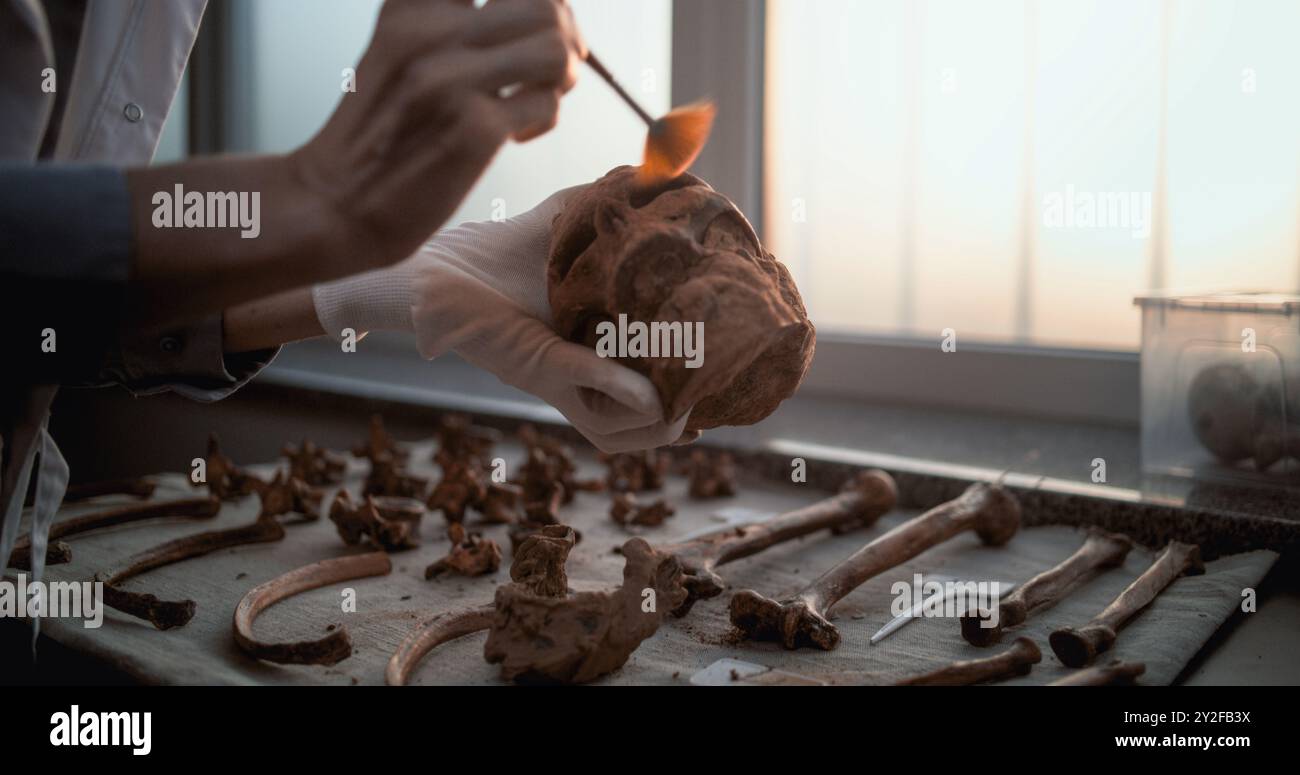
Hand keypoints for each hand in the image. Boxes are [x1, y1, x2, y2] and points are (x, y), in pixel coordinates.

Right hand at [293, 0, 584, 273]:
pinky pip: (546, 104)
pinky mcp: (475, 127)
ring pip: (554, 49)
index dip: (535, 1)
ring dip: (562, 76)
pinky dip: (541, 120)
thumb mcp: (402, 51)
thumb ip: (453, 24)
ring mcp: (453, 79)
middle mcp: (432, 33)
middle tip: (556, 66)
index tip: (532, 23)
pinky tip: (512, 135)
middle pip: (544, 4)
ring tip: (538, 96)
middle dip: (566, 35)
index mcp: (412, 6)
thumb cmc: (383, 131)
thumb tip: (544, 12)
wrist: (336, 200)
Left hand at [313, 189, 693, 452]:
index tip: (727, 386)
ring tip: (685, 415)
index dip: (691, 398)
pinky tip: (650, 393)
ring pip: (618, 434)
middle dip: (683, 422)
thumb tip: (662, 165)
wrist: (437, 267)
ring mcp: (560, 380)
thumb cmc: (499, 249)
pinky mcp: (539, 367)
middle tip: (712, 412)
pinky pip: (591, 393)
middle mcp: (578, 377)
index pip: (650, 394)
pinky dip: (622, 396)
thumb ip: (612, 200)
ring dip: (657, 428)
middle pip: (642, 427)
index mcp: (594, 353)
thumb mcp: (566, 226)